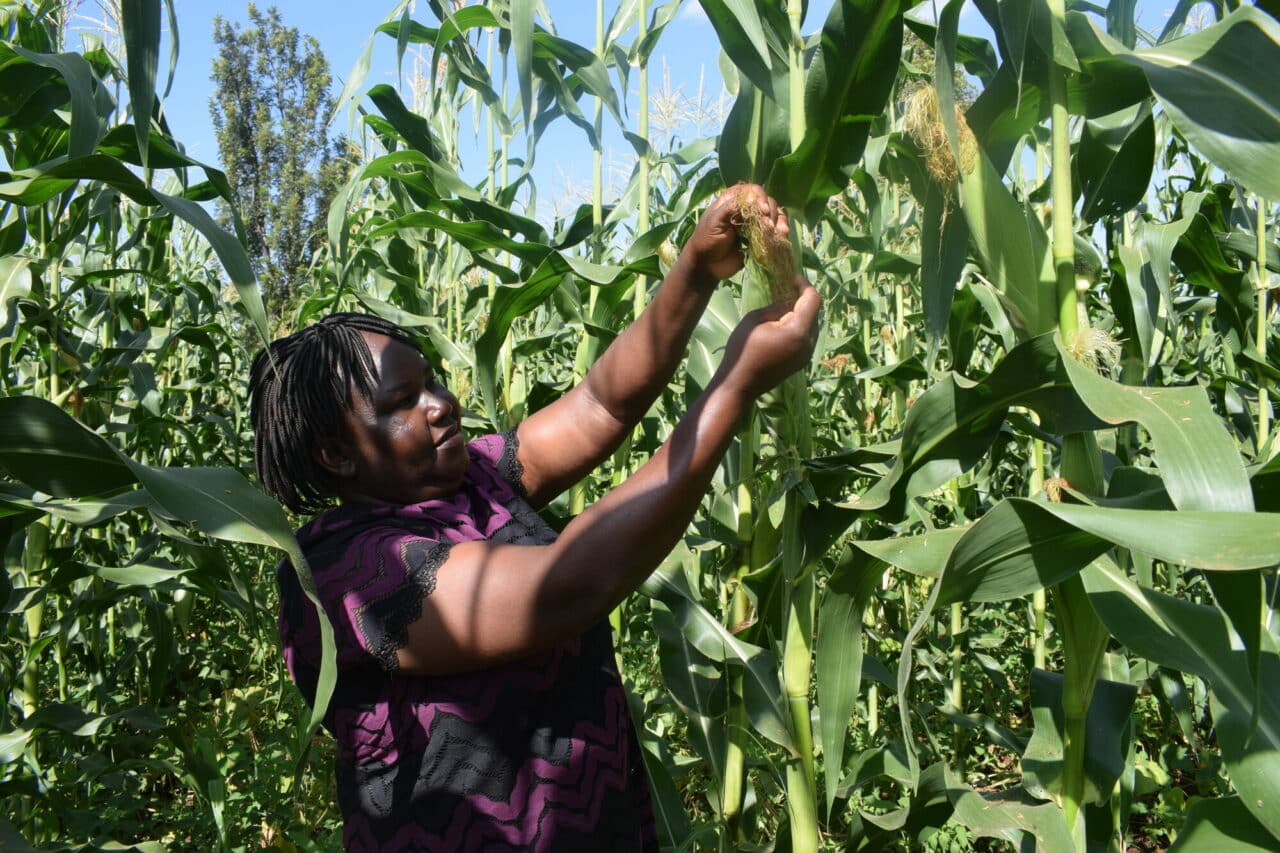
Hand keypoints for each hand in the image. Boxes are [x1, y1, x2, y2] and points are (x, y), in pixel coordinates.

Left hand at [683, 184, 785, 284]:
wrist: (708, 265)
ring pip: (774, 215)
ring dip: (779, 222)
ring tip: (780, 232)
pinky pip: (775, 230)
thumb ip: (733, 207)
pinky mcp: (759, 237)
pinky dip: (781, 232)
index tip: (763, 211)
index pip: (754, 191)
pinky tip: (782, 236)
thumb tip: (754, 200)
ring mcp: (754, 223)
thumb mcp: (716, 220)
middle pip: (767, 202)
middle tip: (767, 226)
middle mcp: (746, 208)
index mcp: (733, 199)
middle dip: (770, 213)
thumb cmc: (707, 240)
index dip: (761, 198)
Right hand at [718, 276, 820, 397]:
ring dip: (801, 314)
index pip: (813, 299)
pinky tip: (782, 327)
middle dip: (802, 300)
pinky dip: (799, 327)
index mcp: (798, 331)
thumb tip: (788, 302)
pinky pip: (807, 338)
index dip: (804, 285)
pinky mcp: (802, 362)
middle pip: (815, 313)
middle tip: (785, 291)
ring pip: (812, 326)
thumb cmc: (742, 350)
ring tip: (782, 309)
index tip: (792, 278)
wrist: (740, 384)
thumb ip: (776, 307)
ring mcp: (807, 355)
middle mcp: (809, 344)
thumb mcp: (754, 320)